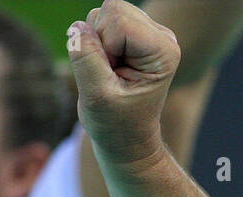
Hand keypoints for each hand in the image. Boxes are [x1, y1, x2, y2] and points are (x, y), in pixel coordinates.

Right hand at [67, 0, 179, 166]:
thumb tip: (78, 27)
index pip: (118, 20)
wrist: (126, 137)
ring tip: (110, 71)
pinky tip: (109, 65)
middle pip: (112, 9)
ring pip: (103, 13)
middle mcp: (162, 37)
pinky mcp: (133, 33)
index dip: (104, 47)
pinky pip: (99, 20)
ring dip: (97, 42)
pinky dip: (95, 42)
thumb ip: (86, 58)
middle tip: (110, 74)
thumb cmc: (117, 123)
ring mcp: (148, 33)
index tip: (113, 76)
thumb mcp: (98, 96)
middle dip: (100, 41)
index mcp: (164, 50)